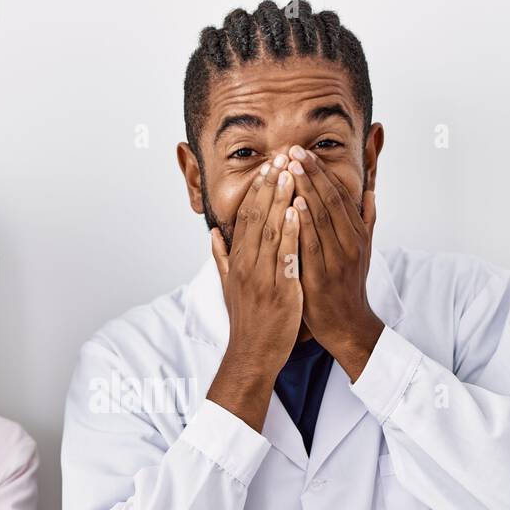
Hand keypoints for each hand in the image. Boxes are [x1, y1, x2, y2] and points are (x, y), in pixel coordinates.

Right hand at [206, 155, 301, 431]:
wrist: (252, 354)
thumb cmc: (246, 321)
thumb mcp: (228, 287)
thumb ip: (221, 258)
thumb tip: (213, 234)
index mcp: (237, 261)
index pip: (244, 217)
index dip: (256, 189)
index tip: (267, 166)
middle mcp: (246, 265)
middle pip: (256, 216)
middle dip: (269, 185)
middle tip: (281, 156)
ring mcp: (261, 277)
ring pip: (269, 230)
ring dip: (280, 199)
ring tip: (290, 172)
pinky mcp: (279, 290)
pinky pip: (284, 256)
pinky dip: (289, 233)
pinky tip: (296, 211)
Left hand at [285, 145, 383, 380]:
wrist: (347, 325)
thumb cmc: (349, 285)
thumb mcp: (364, 249)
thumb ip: (366, 218)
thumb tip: (370, 190)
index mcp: (357, 235)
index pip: (338, 195)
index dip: (321, 172)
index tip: (305, 152)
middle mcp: (349, 244)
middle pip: (329, 201)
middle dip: (311, 174)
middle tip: (293, 150)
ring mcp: (335, 260)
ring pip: (320, 219)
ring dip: (304, 190)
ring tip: (289, 167)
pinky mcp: (320, 278)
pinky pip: (310, 246)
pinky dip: (302, 224)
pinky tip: (292, 205)